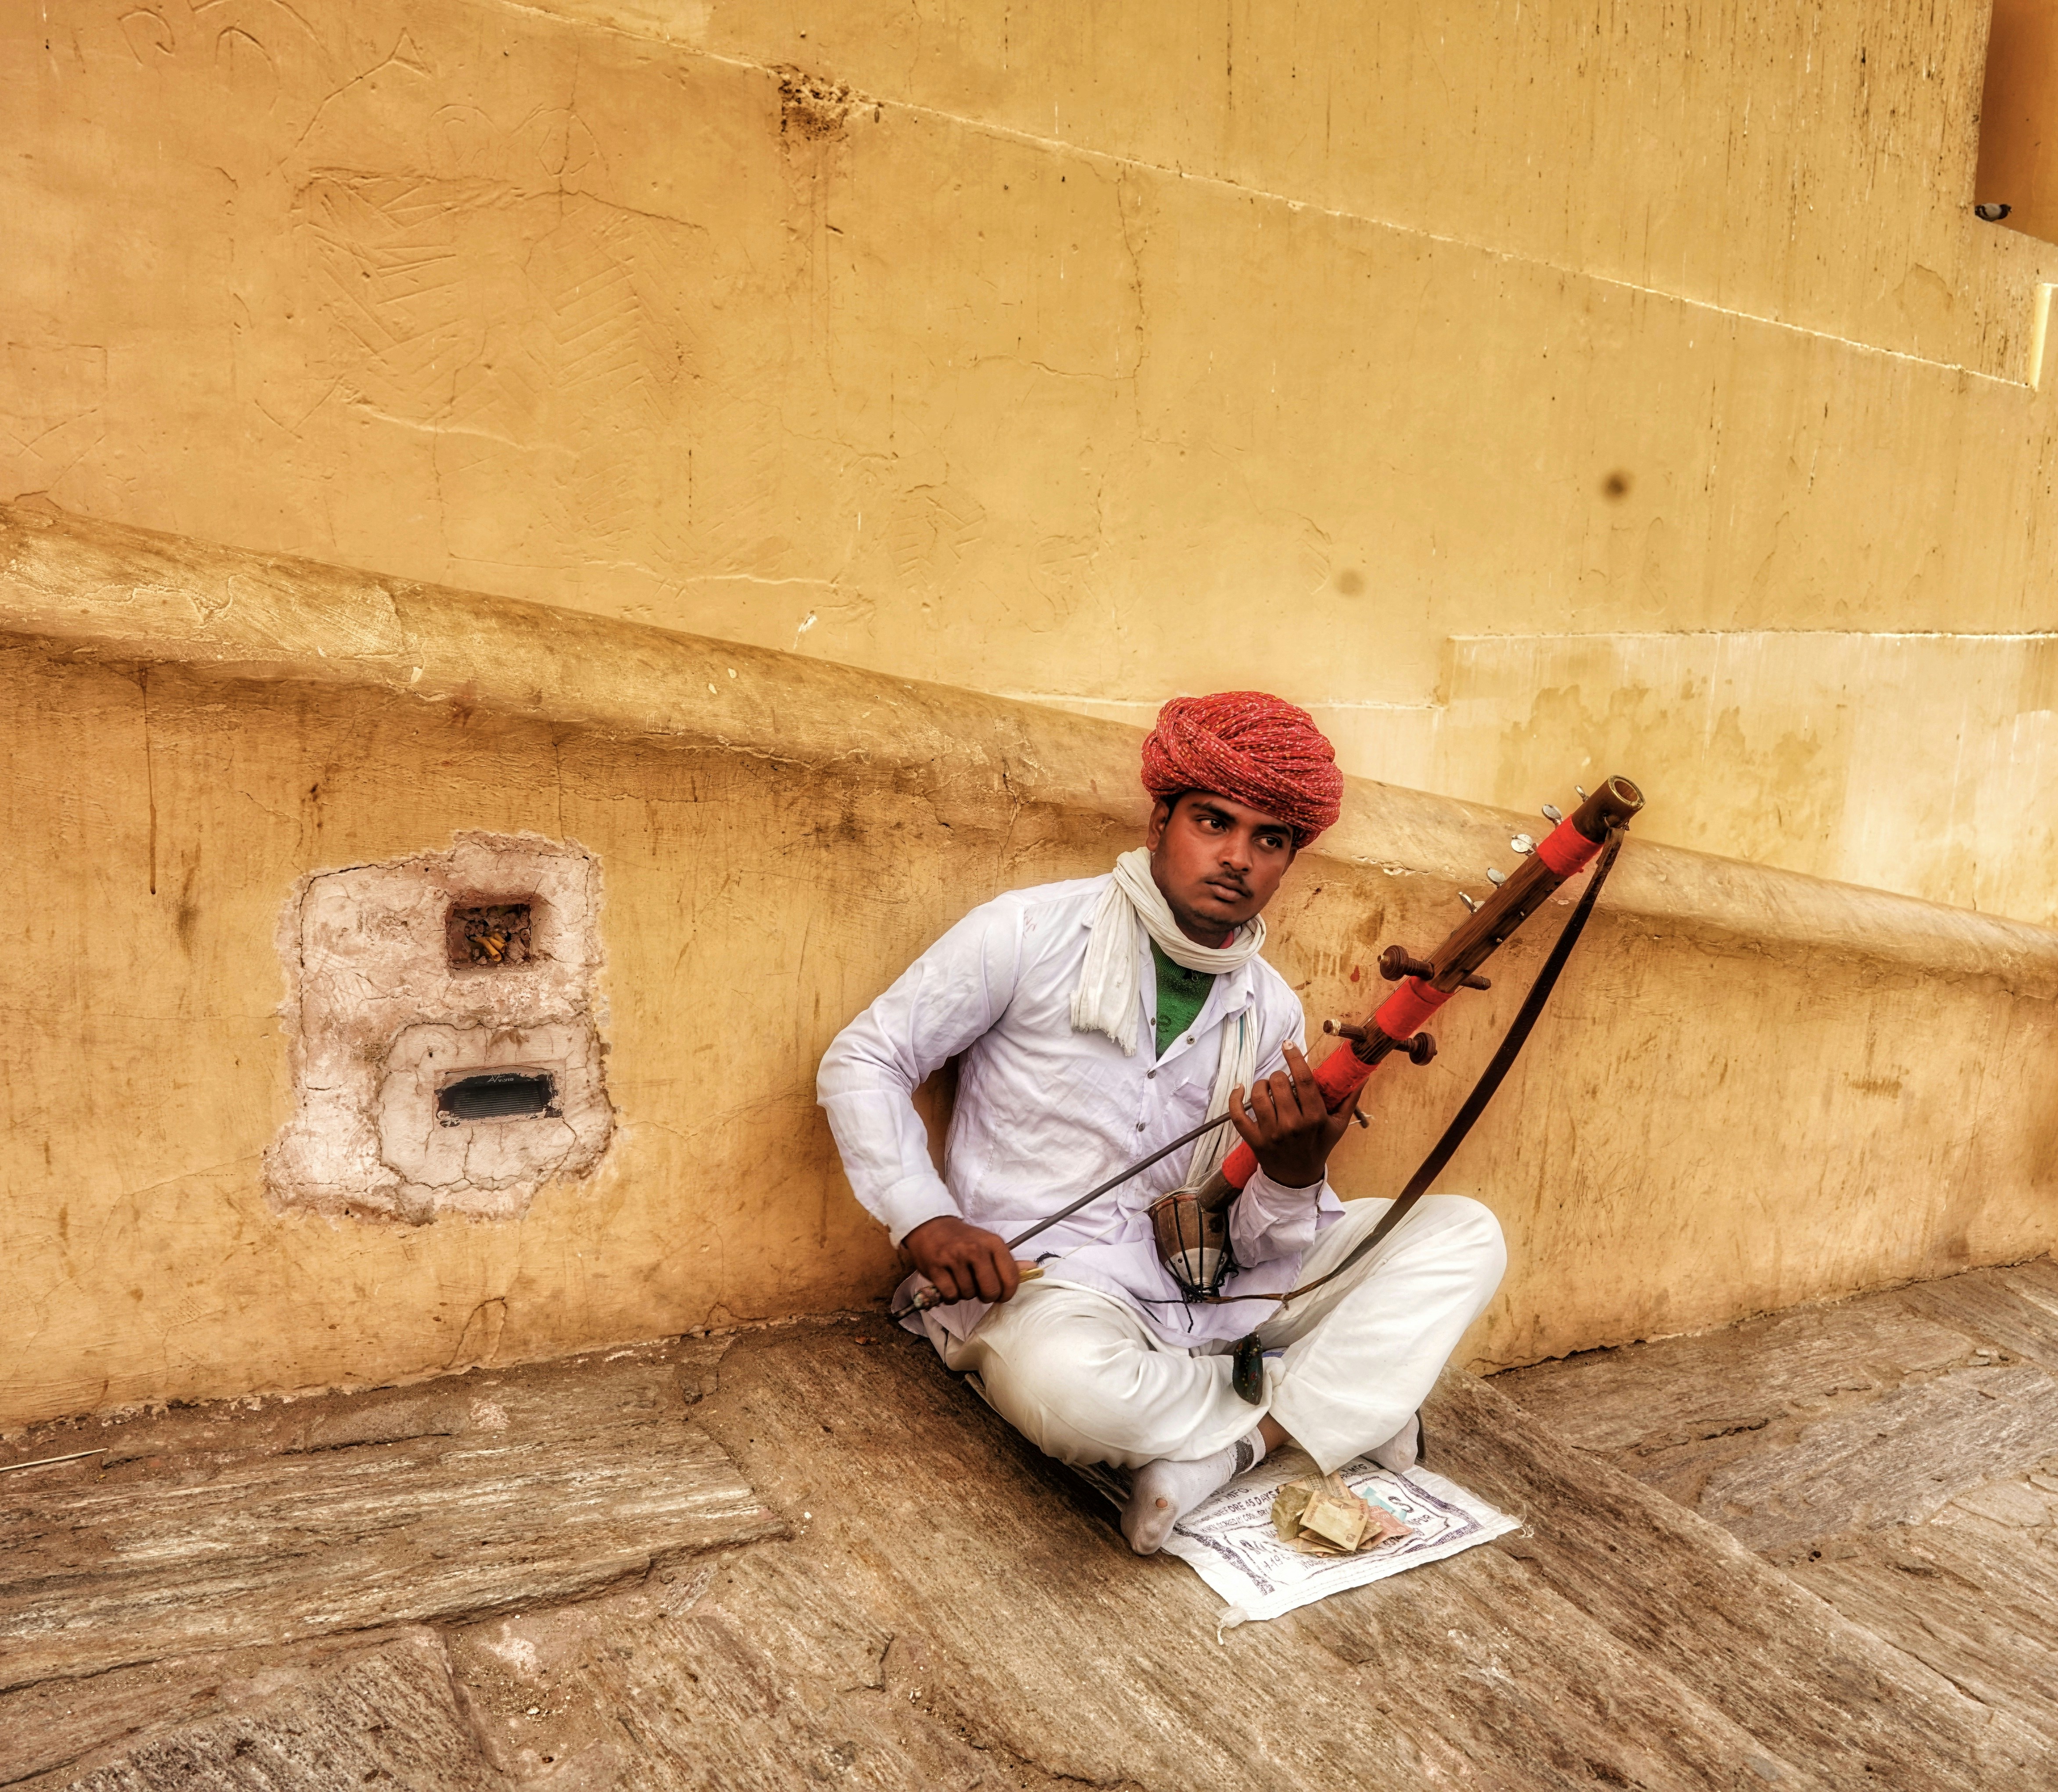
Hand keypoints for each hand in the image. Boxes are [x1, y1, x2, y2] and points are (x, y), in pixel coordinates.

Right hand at [902, 1216, 1022, 1303]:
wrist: (932, 1226)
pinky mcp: (936, 1267)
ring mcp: (954, 1258)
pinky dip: (950, 1296)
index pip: (1011, 1279)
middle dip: (986, 1296)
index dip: (1007, 1293)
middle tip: (979, 1289)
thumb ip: (1009, 1260)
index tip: (1000, 1294)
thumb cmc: (964, 1239)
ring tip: (961, 1280)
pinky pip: (950, 1295)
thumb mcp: (989, 1244)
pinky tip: (949, 1284)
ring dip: (965, 1294)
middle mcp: (975, 1249)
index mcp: (993, 1243)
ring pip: (968, 1294)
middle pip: (990, 1290)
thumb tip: (1033, 1268)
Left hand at [1228, 1043, 1359, 1188]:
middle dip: (1279, 1076)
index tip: (1288, 1044)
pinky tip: (1239, 1089)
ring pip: (1259, 1096)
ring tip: (1267, 1087)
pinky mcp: (1255, 1141)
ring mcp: (1272, 1134)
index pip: (1304, 1080)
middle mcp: (1293, 1126)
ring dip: (1261, 1085)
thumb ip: (1349, 1100)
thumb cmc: (1318, 1146)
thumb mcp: (1338, 1125)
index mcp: (1315, 1118)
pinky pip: (1238, 1116)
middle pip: (1279, 1084)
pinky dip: (1235, 1099)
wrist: (1298, 1178)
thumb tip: (1362, 1076)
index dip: (1294, 1058)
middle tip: (1282, 1082)